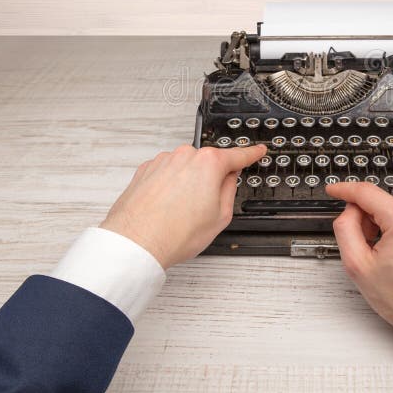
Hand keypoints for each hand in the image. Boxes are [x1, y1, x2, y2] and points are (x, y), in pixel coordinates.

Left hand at [100, 143, 265, 268]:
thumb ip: (229, 190)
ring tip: (179, 214)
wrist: (136, 243)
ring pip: (185, 169)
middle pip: (208, 164)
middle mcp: (184, 156)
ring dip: (187, 185)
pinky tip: (166, 210)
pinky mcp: (145, 171)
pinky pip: (166, 175)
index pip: (237, 155)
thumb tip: (227, 180)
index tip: (257, 150)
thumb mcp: (220, 217)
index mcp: (208, 163)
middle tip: (205, 208)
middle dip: (210, 180)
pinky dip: (169, 188)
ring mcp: (163, 161)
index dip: (251, 153)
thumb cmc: (174, 233)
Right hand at [326, 182, 392, 348]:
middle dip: (367, 219)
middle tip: (368, 248)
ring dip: (384, 225)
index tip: (334, 189)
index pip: (366, 191)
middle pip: (380, 201)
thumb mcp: (358, 266)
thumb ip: (345, 228)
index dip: (344, 189)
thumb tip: (349, 210)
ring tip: (388, 255)